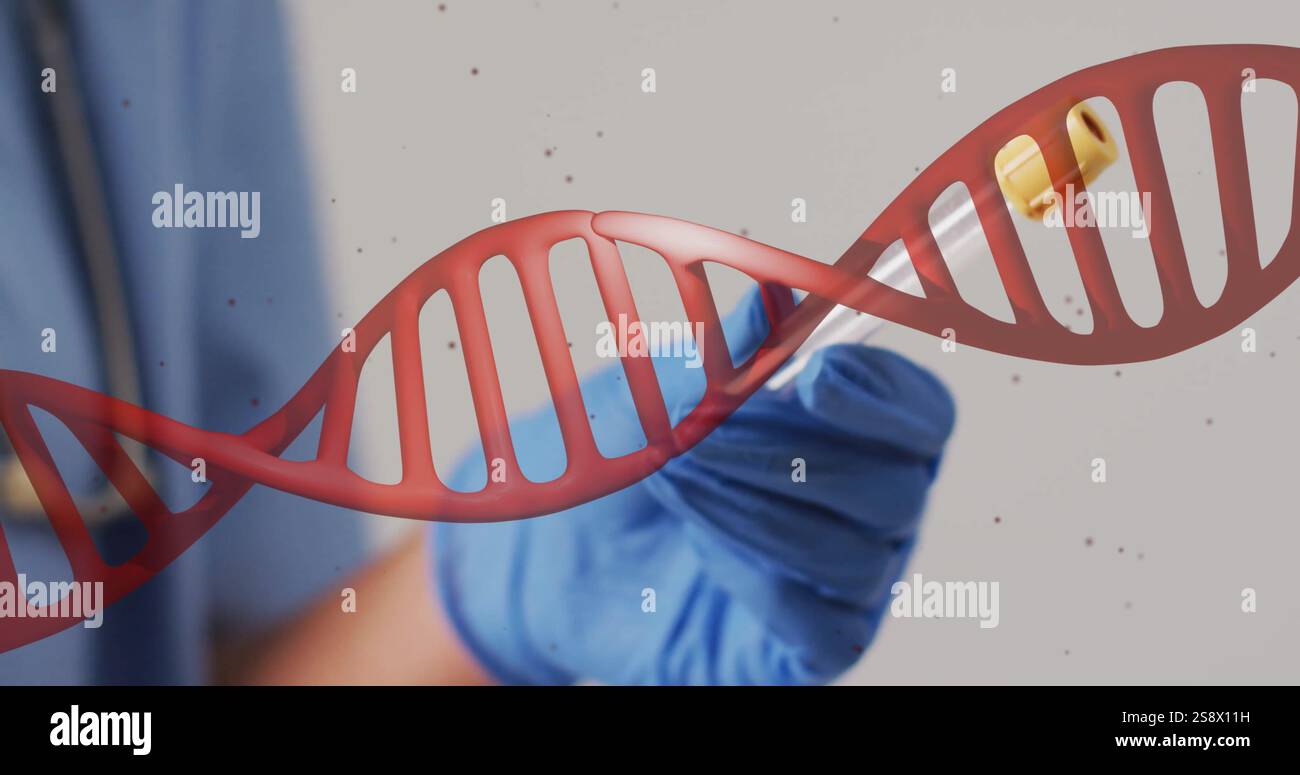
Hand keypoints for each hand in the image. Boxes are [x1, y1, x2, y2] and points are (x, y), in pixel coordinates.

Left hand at [432, 287, 955, 683]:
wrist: (561, 551)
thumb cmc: (628, 459)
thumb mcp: (657, 394)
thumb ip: (721, 356)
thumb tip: (775, 306)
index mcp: (858, 428)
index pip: (919, 413)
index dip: (878, 396)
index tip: (814, 375)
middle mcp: (872, 504)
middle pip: (894, 486)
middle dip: (788, 454)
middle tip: (698, 437)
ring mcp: (849, 581)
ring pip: (854, 556)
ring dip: (755, 514)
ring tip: (674, 484)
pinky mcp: (813, 647)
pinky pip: (825, 629)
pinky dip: (762, 587)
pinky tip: (705, 555)